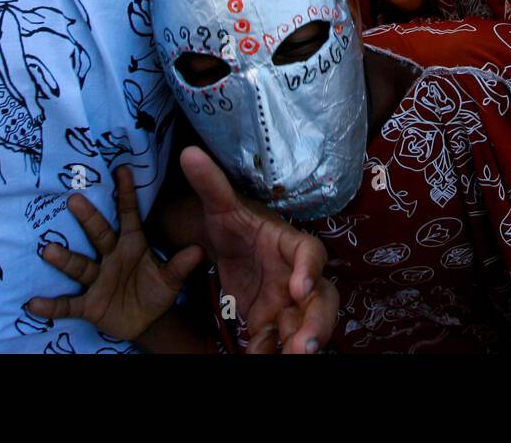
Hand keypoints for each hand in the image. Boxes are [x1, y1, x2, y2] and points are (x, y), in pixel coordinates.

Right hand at [27, 166, 204, 342]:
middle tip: (74, 199)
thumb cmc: (155, 289)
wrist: (145, 320)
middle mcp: (111, 256)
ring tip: (48, 249)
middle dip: (88, 218)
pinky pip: (68, 304)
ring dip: (64, 258)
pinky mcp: (89, 305)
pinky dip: (51, 305)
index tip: (122, 169)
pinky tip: (33, 303)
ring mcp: (98, 279)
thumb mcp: (171, 279)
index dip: (126, 194)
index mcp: (132, 245)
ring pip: (80, 266)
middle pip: (99, 234)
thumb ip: (182, 265)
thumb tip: (200, 251)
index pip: (129, 215)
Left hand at [182, 146, 337, 352]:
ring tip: (290, 357)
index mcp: (290, 243)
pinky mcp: (274, 322)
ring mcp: (289, 302)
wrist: (229, 249)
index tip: (298, 286)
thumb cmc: (234, 225)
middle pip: (322, 299)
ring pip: (307, 326)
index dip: (310, 269)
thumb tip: (188, 153)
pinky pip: (279, 342)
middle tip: (304, 345)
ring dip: (302, 344)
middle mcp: (298, 275)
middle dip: (318, 322)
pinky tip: (254, 355)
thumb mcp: (219, 206)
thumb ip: (210, 184)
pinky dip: (271, 351)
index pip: (310, 252)